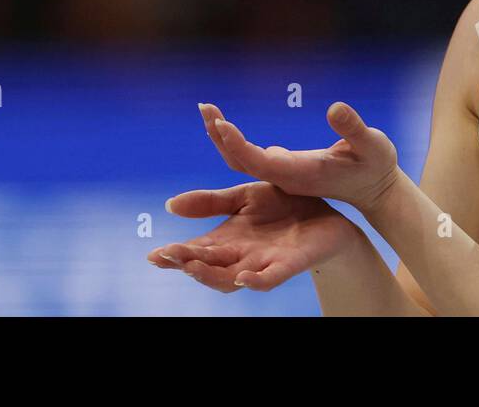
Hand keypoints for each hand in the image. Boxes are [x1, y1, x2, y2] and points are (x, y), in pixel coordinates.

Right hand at [147, 181, 361, 291]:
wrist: (325, 211)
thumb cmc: (280, 208)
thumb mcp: (243, 197)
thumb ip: (210, 202)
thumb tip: (169, 205)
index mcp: (227, 240)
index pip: (195, 251)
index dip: (175, 255)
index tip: (153, 255)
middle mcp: (241, 256)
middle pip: (208, 266)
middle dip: (186, 263)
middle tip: (166, 257)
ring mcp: (264, 263)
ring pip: (232, 279)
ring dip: (211, 276)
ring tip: (192, 267)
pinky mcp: (289, 264)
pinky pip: (271, 278)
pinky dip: (257, 281)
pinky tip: (244, 278)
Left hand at [195, 100, 400, 212]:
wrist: (376, 188)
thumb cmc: (376, 165)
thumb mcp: (373, 145)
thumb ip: (354, 129)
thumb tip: (335, 107)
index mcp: (301, 173)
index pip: (260, 161)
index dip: (239, 144)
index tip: (221, 123)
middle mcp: (286, 177)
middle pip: (242, 161)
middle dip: (221, 136)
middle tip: (204, 106)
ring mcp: (283, 174)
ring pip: (243, 160)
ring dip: (223, 137)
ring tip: (208, 110)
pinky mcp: (285, 168)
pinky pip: (251, 157)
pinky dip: (235, 140)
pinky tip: (225, 125)